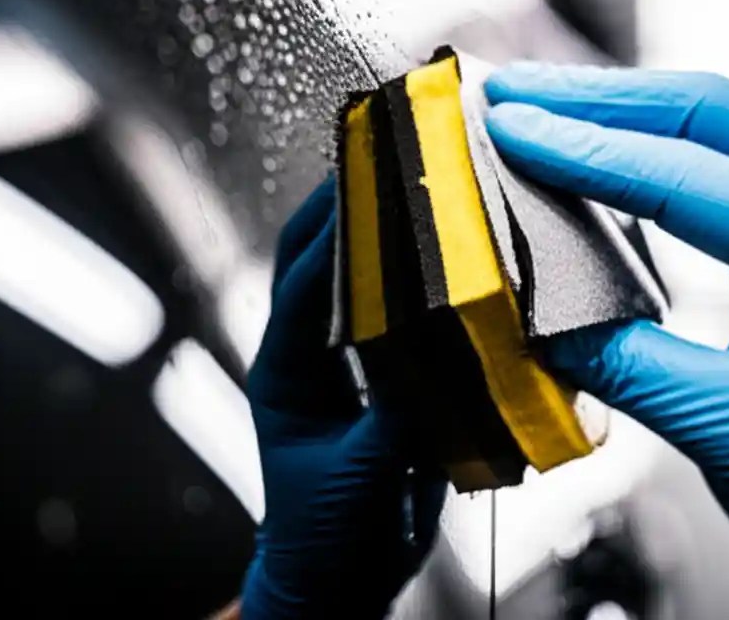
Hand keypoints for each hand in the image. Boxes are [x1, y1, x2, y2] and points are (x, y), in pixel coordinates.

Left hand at [241, 178, 444, 618]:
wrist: (343, 584)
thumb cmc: (332, 542)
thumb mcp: (366, 479)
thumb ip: (402, 417)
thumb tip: (437, 353)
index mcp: (283, 376)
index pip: (304, 284)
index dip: (334, 230)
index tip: (365, 179)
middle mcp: (307, 360)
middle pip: (319, 263)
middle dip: (345, 207)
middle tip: (386, 153)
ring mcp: (341, 368)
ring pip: (352, 281)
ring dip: (379, 235)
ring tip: (416, 186)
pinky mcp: (380, 382)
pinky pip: (393, 315)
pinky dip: (414, 282)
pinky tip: (444, 258)